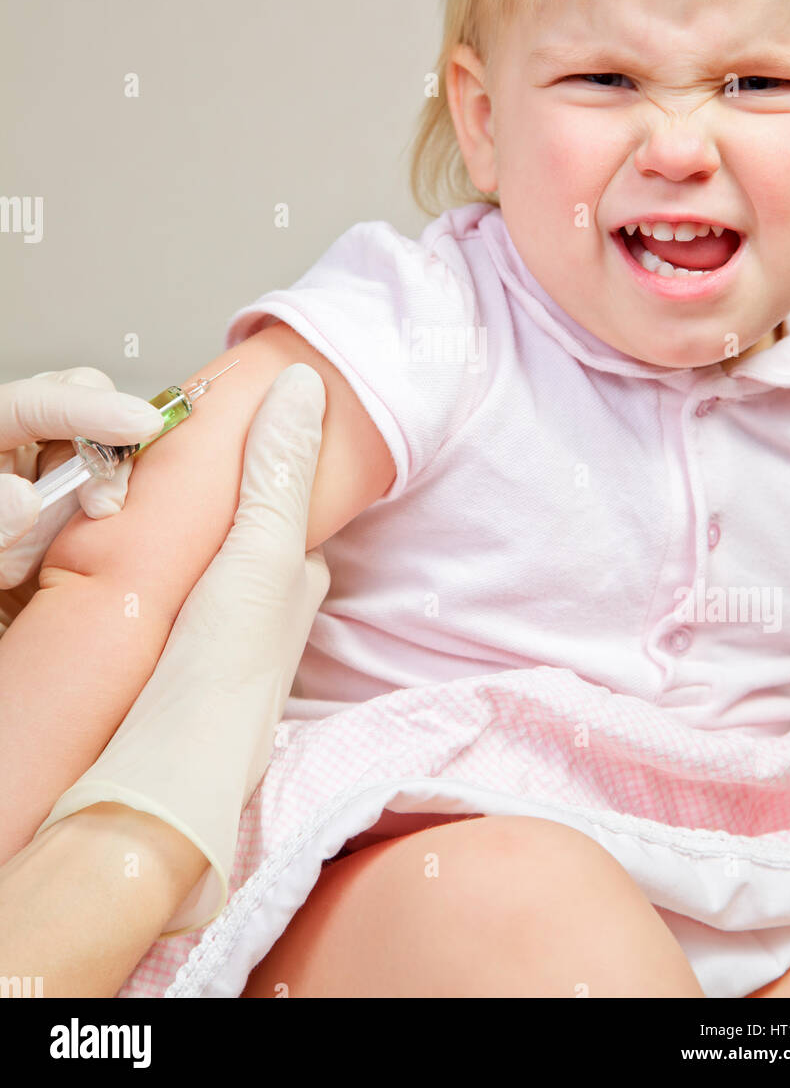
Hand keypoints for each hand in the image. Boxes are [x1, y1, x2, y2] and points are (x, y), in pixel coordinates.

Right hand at [33, 363, 330, 934]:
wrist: (164, 769)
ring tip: (134, 480)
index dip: (268, 452)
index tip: (230, 408)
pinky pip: (161, 586)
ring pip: (201, 555)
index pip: (290, 495)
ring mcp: (216, 630)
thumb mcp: (264, 552)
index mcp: (299, 576)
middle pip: (242, 525)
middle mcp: (265, 603)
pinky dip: (147, 561)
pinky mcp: (170, 651)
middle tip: (167, 440)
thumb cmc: (225, 670)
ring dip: (175, 523)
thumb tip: (305, 385)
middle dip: (211, 488)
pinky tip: (119, 549)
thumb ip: (282, 471)